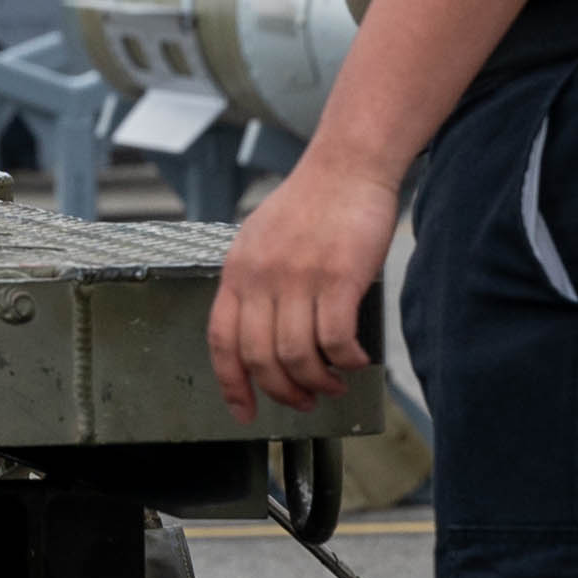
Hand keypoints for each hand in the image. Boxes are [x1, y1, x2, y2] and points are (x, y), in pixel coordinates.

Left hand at [208, 147, 396, 421]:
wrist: (346, 167)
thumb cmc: (310, 204)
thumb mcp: (260, 240)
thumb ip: (255, 283)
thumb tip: (262, 331)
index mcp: (237, 272)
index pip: (221, 340)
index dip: (231, 383)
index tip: (244, 411)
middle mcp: (261, 278)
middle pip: (259, 357)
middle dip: (281, 391)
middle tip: (302, 401)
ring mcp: (298, 278)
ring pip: (297, 354)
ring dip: (317, 380)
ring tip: (332, 384)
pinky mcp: (338, 277)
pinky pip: (335, 338)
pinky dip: (346, 360)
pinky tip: (355, 361)